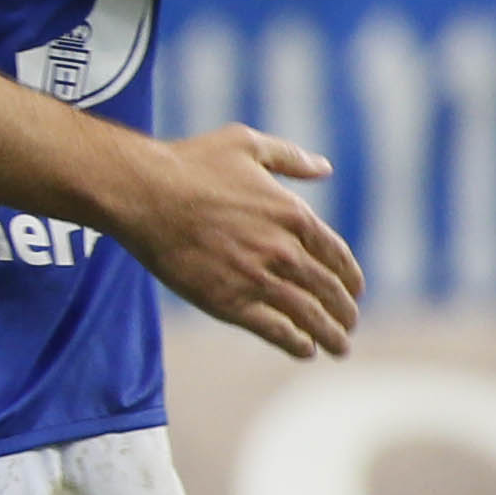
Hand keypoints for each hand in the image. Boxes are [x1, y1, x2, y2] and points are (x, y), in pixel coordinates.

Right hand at [104, 125, 362, 359]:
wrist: (142, 193)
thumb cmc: (189, 164)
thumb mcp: (246, 144)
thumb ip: (290, 157)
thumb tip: (325, 168)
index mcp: (293, 215)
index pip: (337, 256)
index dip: (350, 278)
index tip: (353, 292)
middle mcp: (284, 250)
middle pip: (328, 290)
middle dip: (344, 312)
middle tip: (348, 325)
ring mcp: (257, 278)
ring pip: (308, 315)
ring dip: (329, 335)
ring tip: (338, 348)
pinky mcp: (228, 301)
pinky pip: (274, 330)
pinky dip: (295, 344)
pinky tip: (304, 350)